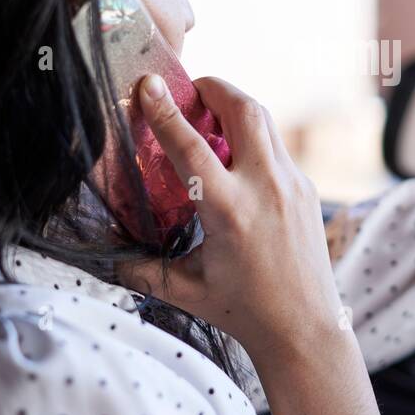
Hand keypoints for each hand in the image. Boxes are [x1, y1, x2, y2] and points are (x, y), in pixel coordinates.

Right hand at [116, 73, 345, 364]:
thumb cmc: (244, 311)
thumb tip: (108, 257)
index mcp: (230, 211)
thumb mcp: (186, 290)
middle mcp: (265, 187)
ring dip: (234, 108)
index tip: (148, 84)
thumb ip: (143, 269)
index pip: (191, 147)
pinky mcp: (306, 189)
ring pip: (264, 122)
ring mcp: (292, 184)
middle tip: (188, 91)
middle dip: (213, 88)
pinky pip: (276, 147)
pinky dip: (252, 138)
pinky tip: (233, 157)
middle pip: (243, 110)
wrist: (306, 330)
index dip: (166, 112)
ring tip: (207, 117)